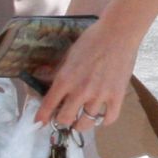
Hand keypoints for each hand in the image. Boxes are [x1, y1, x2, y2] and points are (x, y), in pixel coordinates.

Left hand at [38, 16, 139, 133]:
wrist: (118, 33)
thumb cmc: (91, 39)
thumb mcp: (69, 54)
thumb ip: (58, 71)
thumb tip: (45, 80)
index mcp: (65, 79)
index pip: (48, 105)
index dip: (42, 117)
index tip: (39, 123)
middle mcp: (80, 91)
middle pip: (65, 119)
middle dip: (62, 121)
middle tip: (64, 118)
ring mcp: (100, 96)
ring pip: (86, 123)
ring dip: (81, 124)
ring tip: (81, 121)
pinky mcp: (117, 96)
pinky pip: (109, 119)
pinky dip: (103, 121)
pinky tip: (101, 116)